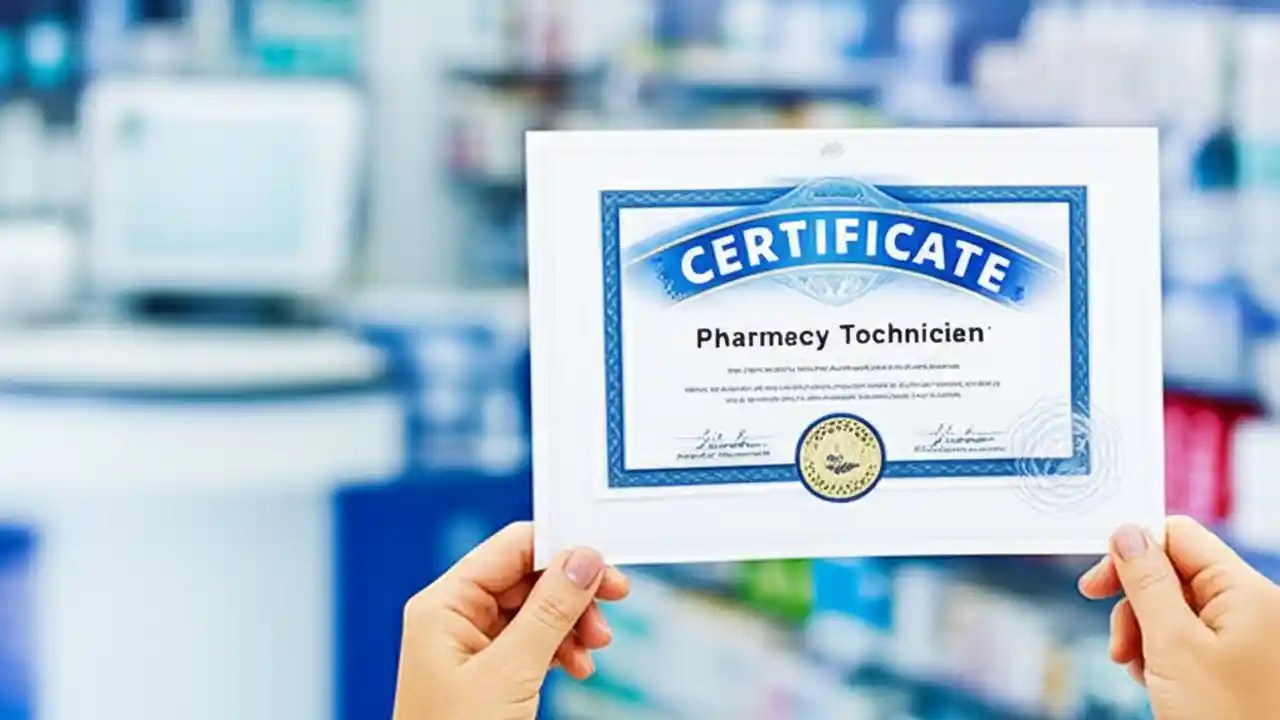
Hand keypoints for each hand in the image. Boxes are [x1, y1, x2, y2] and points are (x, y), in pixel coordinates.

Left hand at [393, 522, 629, 719]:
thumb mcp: (509, 674)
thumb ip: (548, 612)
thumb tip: (582, 560)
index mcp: (443, 605)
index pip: (509, 549)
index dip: (559, 548)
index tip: (604, 563)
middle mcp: (454, 617)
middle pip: (527, 577)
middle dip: (572, 593)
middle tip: (614, 603)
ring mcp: (471, 644)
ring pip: (535, 609)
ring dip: (572, 623)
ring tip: (595, 647)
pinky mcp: (489, 670)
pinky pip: (533, 640)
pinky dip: (561, 648)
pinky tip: (578, 665)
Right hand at [1078, 516, 1279, 718]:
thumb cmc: (1228, 719)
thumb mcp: (1173, 646)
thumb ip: (1146, 583)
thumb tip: (1126, 533)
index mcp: (1245, 590)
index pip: (1179, 536)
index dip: (1132, 552)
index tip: (1096, 586)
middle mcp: (1252, 606)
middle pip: (1174, 574)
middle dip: (1135, 605)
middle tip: (1118, 645)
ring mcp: (1249, 636)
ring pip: (1177, 609)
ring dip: (1145, 634)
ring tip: (1139, 671)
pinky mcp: (1240, 662)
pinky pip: (1192, 638)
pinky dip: (1164, 654)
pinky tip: (1156, 681)